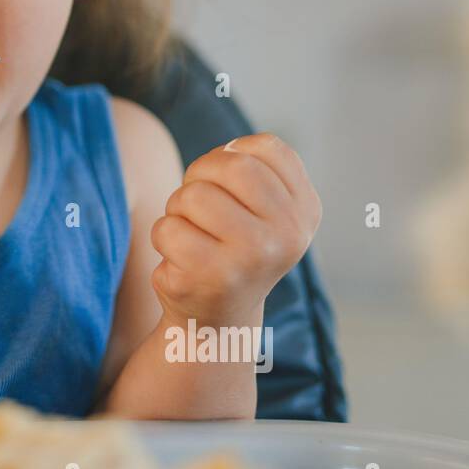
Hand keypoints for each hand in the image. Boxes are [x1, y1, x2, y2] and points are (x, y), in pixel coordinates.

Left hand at [149, 132, 321, 325]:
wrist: (218, 321)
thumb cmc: (233, 247)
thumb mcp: (262, 208)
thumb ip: (255, 168)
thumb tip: (229, 150)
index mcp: (306, 211)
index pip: (266, 147)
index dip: (231, 154)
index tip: (225, 183)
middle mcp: (288, 235)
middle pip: (231, 165)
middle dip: (201, 176)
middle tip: (198, 205)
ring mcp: (252, 258)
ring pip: (193, 195)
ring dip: (178, 209)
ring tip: (191, 235)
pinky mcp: (211, 278)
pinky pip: (167, 229)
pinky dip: (163, 237)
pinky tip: (181, 261)